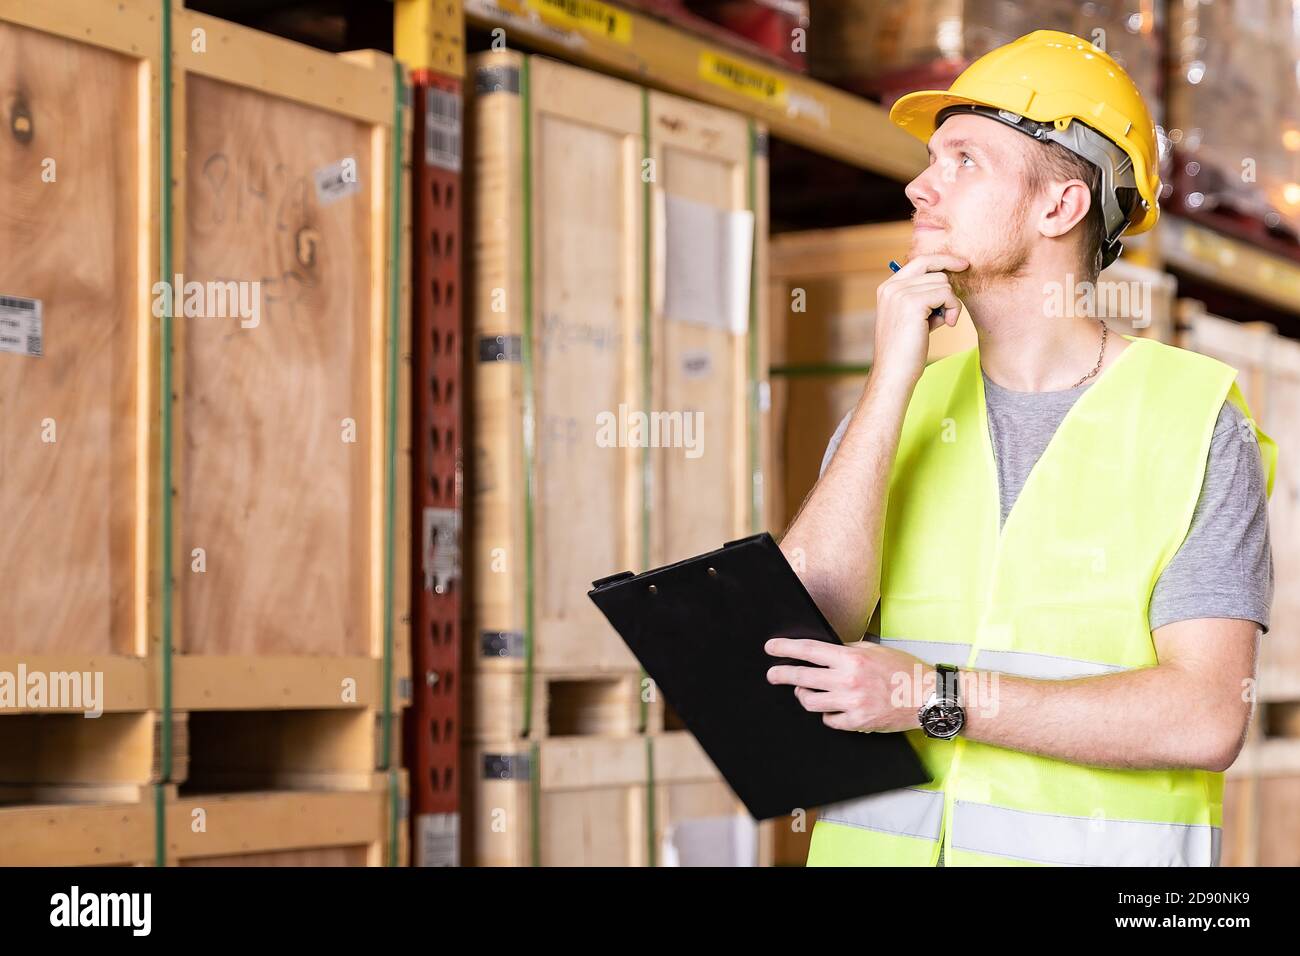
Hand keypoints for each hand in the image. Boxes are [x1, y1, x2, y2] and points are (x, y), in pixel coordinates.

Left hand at [765, 637, 932, 732]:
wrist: (928, 697)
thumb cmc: (903, 670)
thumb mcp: (874, 650)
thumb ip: (847, 650)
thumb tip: (824, 653)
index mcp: (851, 659)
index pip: (809, 651)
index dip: (785, 649)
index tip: (770, 648)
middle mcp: (848, 681)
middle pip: (802, 678)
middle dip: (781, 674)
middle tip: (772, 674)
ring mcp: (851, 704)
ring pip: (810, 702)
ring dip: (803, 695)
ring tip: (804, 691)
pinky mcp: (857, 723)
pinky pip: (829, 720)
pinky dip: (827, 714)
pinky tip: (831, 707)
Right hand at [874, 254, 968, 386]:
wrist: (894, 372)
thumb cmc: (906, 350)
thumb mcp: (913, 318)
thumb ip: (926, 298)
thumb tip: (949, 283)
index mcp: (888, 288)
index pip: (920, 261)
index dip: (943, 260)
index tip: (963, 264)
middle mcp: (891, 287)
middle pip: (935, 271)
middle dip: (949, 290)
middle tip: (952, 310)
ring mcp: (900, 293)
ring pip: (943, 283)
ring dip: (951, 303)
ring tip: (944, 322)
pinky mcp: (913, 303)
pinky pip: (947, 294)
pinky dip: (953, 309)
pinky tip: (947, 324)